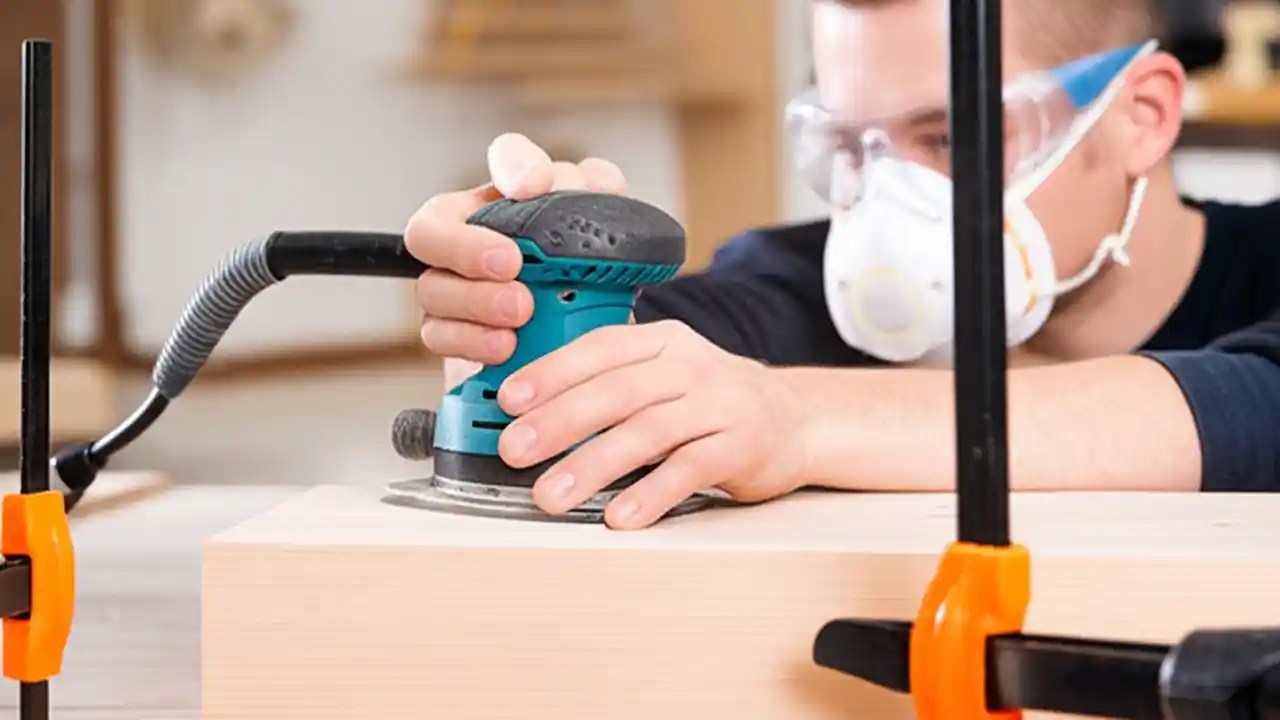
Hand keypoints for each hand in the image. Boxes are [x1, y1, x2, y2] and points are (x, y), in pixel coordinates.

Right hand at [404, 132, 627, 378]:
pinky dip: (473, 340)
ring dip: (475, 299)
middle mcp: (472, 234)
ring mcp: (450, 285)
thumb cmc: (586, 286)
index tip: (535, 185)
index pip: (507, 158)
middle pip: (434, 228)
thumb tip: (598, 184)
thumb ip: (602, 208)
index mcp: (516, 198)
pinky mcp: (449, 333)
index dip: (514, 164)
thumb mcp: (604, 245)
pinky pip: (439, 335)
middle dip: (469, 246)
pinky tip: (506, 345)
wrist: (581, 345)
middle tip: (511, 264)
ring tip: (520, 313)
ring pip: (433, 287)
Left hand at [493, 320, 812, 529]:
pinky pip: (690, 470)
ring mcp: (720, 405)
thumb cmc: (710, 402)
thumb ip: (609, 382)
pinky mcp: (742, 447)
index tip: (509, 399)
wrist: (794, 421)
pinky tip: (618, 515)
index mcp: (663, 341)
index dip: (552, 372)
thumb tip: (528, 410)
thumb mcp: (663, 375)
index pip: (601, 347)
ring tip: (552, 493)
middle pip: (618, 391)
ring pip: (648, 431)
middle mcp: (691, 366)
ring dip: (593, 464)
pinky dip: (650, 494)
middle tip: (514, 449)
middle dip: (559, 420)